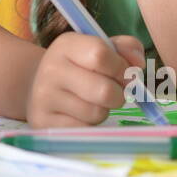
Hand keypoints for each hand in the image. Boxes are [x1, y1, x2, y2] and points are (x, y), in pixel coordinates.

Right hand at [25, 32, 146, 127]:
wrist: (39, 86)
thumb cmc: (80, 67)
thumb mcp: (99, 48)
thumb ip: (126, 49)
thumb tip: (138, 65)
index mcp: (66, 45)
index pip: (101, 55)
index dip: (121, 68)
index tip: (123, 74)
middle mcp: (51, 69)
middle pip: (104, 90)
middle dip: (118, 95)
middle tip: (113, 92)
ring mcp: (44, 97)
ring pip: (96, 113)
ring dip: (103, 111)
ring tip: (92, 102)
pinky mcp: (43, 122)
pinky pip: (84, 130)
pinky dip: (90, 126)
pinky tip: (80, 115)